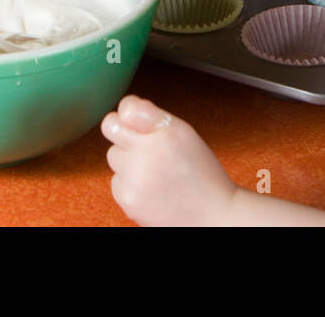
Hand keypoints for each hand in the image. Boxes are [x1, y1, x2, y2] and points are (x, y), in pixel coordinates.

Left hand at [102, 96, 239, 225]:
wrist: (212, 215)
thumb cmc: (200, 173)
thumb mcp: (185, 133)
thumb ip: (153, 117)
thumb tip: (124, 110)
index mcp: (167, 132)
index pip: (127, 108)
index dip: (129, 112)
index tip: (137, 120)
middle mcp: (148, 154)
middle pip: (112, 129)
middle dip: (126, 135)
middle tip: (146, 147)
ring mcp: (135, 179)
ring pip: (113, 156)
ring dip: (128, 160)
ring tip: (153, 171)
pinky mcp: (128, 200)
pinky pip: (116, 182)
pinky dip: (128, 183)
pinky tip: (150, 188)